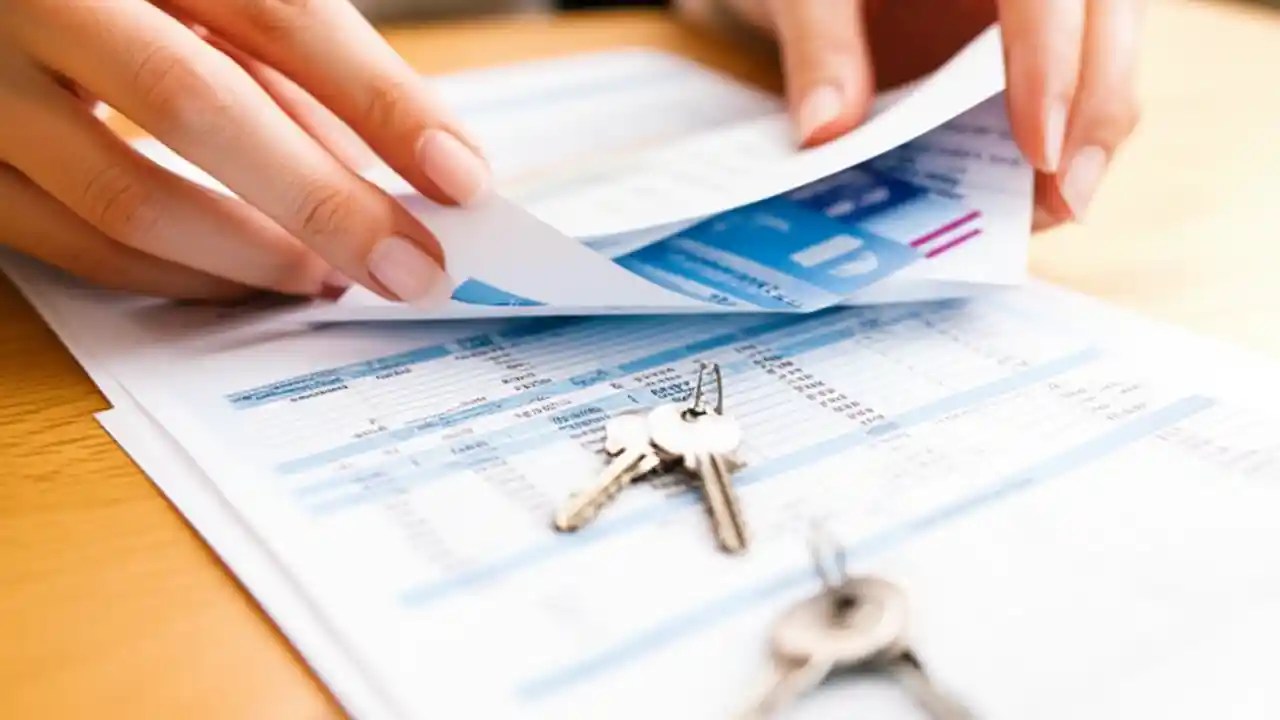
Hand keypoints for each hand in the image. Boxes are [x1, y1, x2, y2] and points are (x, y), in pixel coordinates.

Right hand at [0, 0, 489, 302]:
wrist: (2, 7)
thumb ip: (293, 59)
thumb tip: (399, 164)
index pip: (276, 11)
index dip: (378, 98)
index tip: (460, 174)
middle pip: (200, 107)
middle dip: (328, 203)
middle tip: (415, 265)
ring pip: (128, 196)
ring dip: (257, 255)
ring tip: (336, 278)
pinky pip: (77, 247)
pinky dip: (182, 275)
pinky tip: (250, 279)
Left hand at [708, 0, 1144, 227]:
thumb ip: (818, 43)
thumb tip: (826, 128)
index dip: (1053, 63)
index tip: (1036, 147)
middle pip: (1107, 15)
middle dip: (1097, 106)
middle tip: (1066, 197)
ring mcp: (1040, 2)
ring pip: (1108, 47)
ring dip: (1091, 129)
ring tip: (1057, 208)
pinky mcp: (1032, 39)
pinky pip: (1074, 80)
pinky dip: (1060, 137)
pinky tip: (1034, 195)